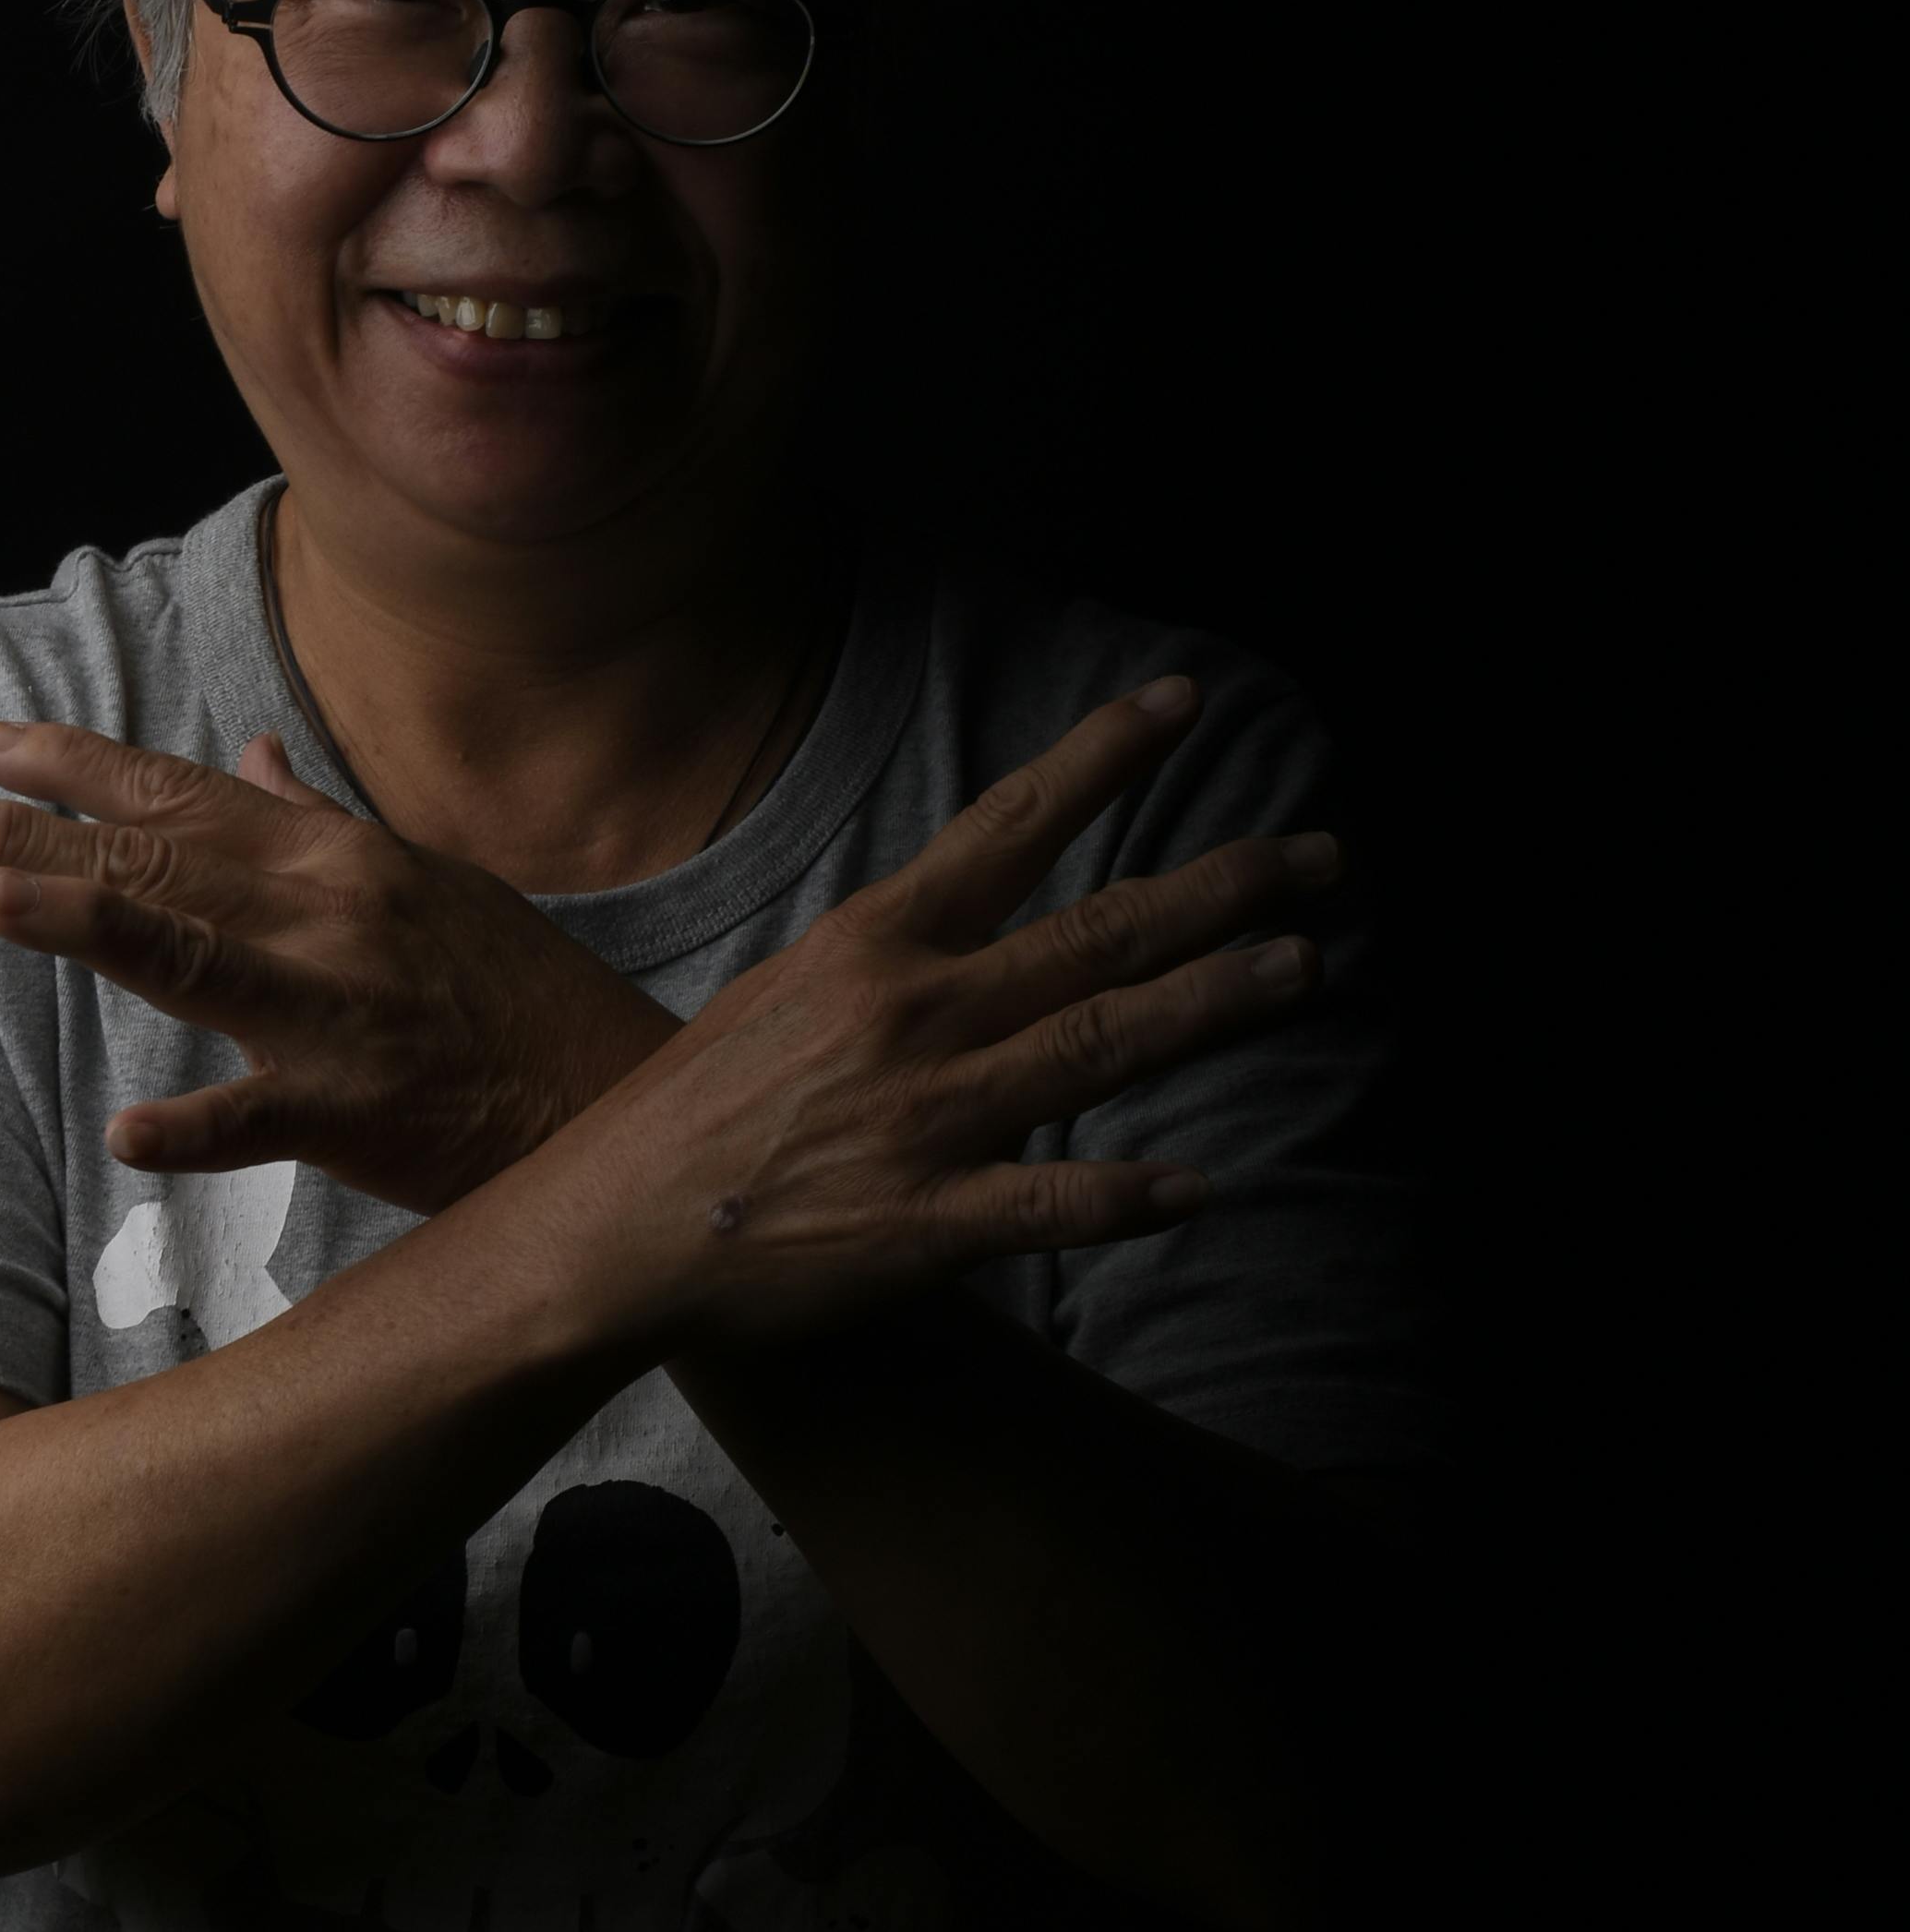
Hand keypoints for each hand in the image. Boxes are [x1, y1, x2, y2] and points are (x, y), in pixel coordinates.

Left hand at [0, 722, 674, 1213]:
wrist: (609, 1095)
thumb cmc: (506, 989)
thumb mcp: (420, 878)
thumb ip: (318, 818)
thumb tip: (253, 747)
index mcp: (331, 858)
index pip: (180, 790)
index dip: (75, 763)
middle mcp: (326, 912)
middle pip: (155, 859)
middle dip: (24, 833)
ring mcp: (340, 1008)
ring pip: (198, 956)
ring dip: (94, 924)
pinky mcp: (361, 1110)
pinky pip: (264, 1121)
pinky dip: (198, 1128)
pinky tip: (126, 1136)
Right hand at [538, 675, 1339, 1352]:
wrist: (609, 1230)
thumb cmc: (697, 1108)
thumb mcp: (786, 992)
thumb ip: (894, 958)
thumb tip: (975, 922)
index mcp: (876, 943)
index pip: (1011, 824)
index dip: (1104, 757)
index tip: (1183, 702)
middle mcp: (915, 1013)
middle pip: (1098, 931)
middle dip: (1223, 889)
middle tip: (1322, 858)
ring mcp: (927, 1118)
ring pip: (1103, 1044)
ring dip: (1215, 1003)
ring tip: (1306, 968)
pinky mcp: (926, 1224)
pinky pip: (1052, 1205)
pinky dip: (1130, 1196)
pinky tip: (1201, 1186)